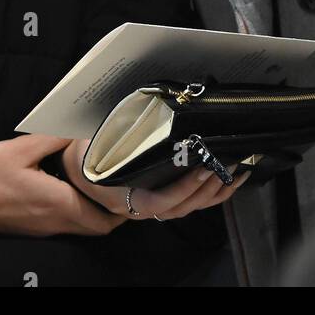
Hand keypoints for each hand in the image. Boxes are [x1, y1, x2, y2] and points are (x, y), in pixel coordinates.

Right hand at [0, 135, 124, 237]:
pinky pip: (65, 224)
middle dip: (115, 211)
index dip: (123, 208)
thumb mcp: (20, 148)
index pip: (103, 218)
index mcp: (57, 204)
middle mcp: (53, 223)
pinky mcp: (31, 227)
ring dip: (96, 211)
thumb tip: (79, 128)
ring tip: (104, 183)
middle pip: (96, 227)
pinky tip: (74, 188)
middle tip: (124, 183)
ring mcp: (41, 229)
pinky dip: (78, 212)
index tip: (134, 187)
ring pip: (81, 227)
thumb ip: (53, 138)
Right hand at [61, 140, 249, 220]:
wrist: (79, 169)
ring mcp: (155, 205)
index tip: (201, 169)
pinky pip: (192, 203)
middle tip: (224, 162)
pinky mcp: (165, 199)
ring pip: (190, 208)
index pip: (158, 202)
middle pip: (180, 208)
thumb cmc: (87, 153)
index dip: (182, 189)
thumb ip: (116, 132)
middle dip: (206, 188)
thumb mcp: (93, 143)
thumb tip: (145, 106)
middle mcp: (141, 207)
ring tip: (236, 169)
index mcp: (123, 195)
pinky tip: (232, 178)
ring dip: (215, 191)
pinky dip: (214, 193)